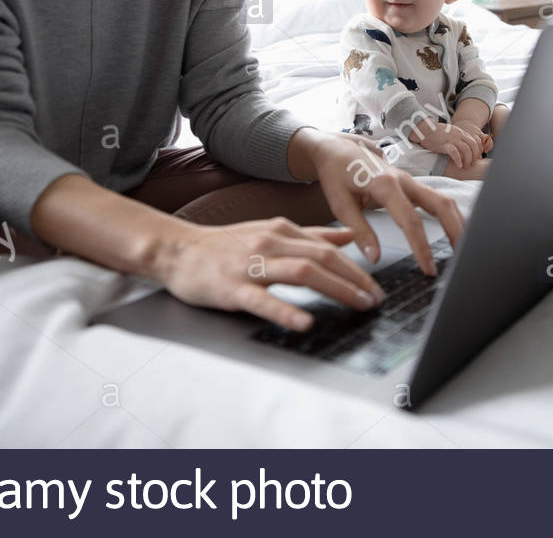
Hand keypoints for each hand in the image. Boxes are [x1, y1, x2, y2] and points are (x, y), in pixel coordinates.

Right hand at [159, 218, 385, 330]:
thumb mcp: (270, 231)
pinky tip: (304, 322)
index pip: (328, 248)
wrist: (177, 250)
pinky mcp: (232, 287)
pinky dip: (286, 311)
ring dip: (336, 289)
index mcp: (281, 230)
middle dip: (355, 280)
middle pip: (323, 258)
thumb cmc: (225, 245)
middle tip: (375, 299)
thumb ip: (310, 234)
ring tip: (357, 305)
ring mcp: (251, 264)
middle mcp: (271, 242)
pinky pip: (263, 300)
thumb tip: (347, 236)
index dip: (356, 268)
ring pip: (302, 272)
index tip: (375, 287)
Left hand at [291, 129, 464, 274]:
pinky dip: (449, 215)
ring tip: (462, 248)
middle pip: (442, 203)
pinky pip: (438, 198)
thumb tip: (374, 257)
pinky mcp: (412, 184)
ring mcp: (411, 180)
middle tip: (462, 257)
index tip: (429, 268)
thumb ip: (359, 231)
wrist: (337, 148)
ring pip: (444, 199)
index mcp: (385, 184)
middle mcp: (404, 180)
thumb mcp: (340, 204)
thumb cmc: (336, 174)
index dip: (422, 247)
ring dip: (457, 222)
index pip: (410, 220)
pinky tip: (453, 231)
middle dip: (456, 230)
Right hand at [413, 117, 482, 170]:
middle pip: (473, 145)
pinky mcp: (443, 144)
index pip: (476, 141)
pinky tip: (459, 165)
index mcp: (461, 133)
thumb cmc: (437, 134)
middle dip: (475, 156)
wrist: (424, 128)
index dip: (478, 151)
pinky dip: (458, 160)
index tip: (475, 158)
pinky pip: (454, 152)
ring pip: (466, 149)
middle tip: (471, 164)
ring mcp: (451, 139)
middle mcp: (458, 135)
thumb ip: (459, 139)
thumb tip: (466, 150)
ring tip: (465, 166)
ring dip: (468, 159)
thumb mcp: (451, 134)